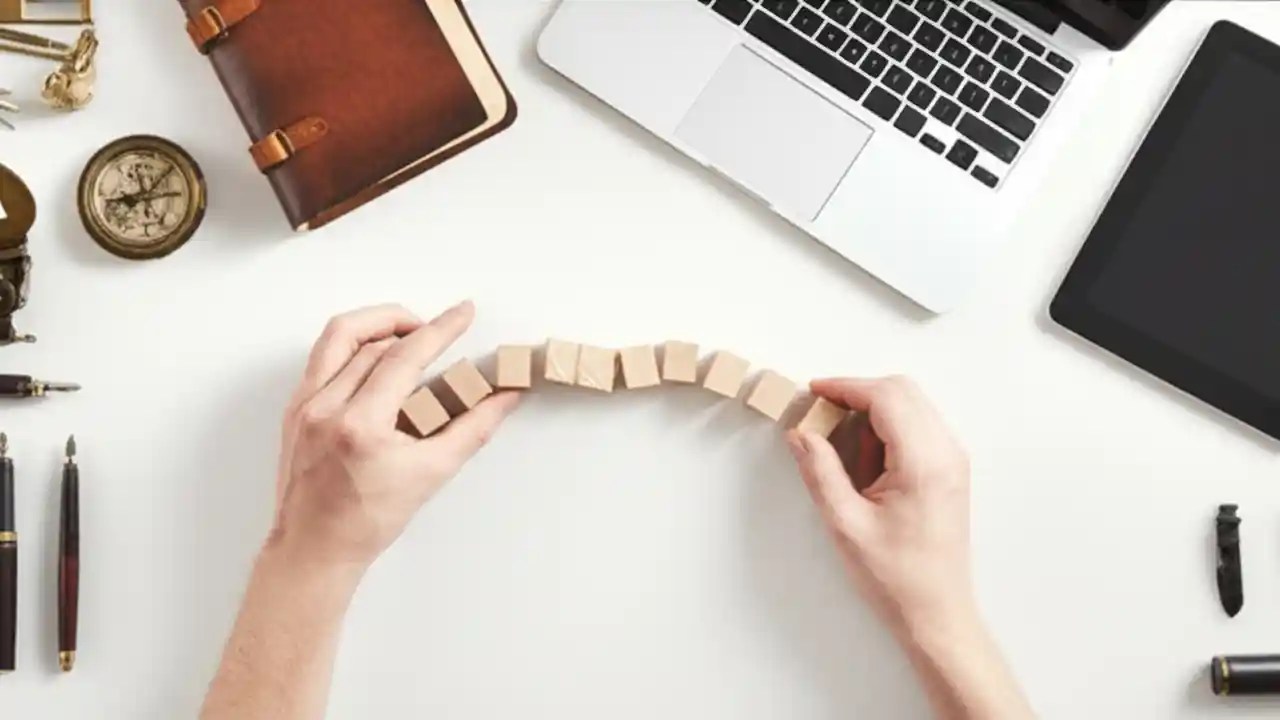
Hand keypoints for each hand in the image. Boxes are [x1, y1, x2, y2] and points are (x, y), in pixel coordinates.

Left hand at [271, 302, 520, 569]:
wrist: (315, 548)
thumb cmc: (369, 521)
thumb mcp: (431, 473)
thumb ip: (473, 429)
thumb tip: (505, 398)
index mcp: (360, 426)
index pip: (405, 357)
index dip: (440, 329)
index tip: (463, 313)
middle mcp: (325, 408)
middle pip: (372, 340)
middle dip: (412, 325)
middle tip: (438, 328)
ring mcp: (304, 406)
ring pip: (338, 338)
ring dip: (376, 325)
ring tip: (405, 332)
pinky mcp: (294, 409)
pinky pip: (322, 359)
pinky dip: (352, 348)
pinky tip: (374, 359)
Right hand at [787, 376, 971, 632]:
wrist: (937, 611)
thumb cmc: (895, 576)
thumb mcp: (845, 524)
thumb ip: (820, 471)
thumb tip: (800, 433)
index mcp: (924, 462)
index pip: (886, 397)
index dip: (845, 387)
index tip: (813, 391)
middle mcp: (947, 452)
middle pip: (903, 390)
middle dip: (858, 394)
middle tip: (822, 415)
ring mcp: (953, 459)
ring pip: (912, 404)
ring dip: (873, 412)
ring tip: (844, 451)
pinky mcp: (950, 469)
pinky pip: (918, 425)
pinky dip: (888, 428)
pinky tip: (866, 461)